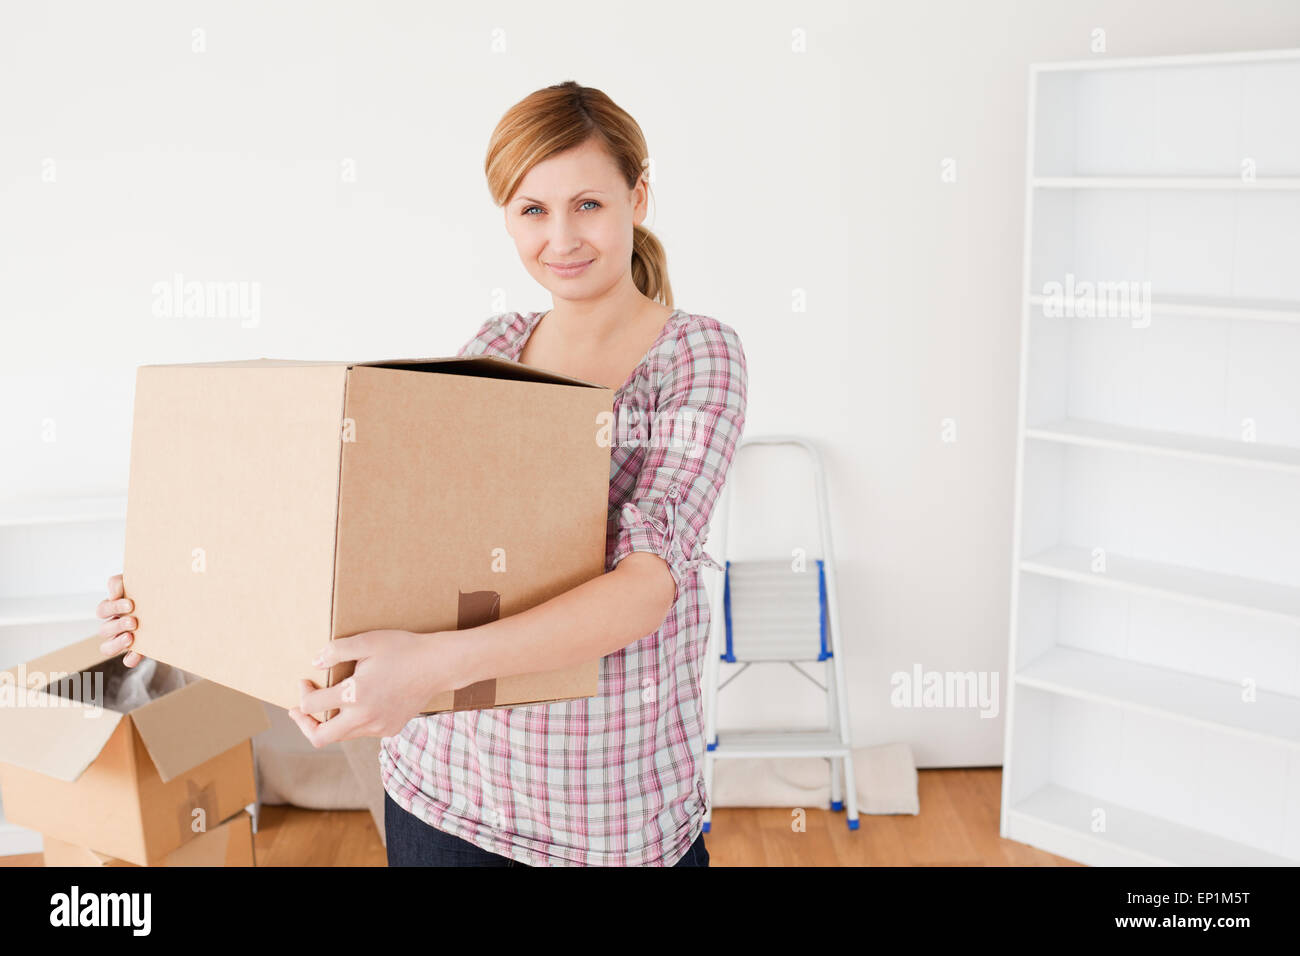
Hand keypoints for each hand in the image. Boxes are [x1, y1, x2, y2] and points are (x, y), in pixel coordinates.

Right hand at [97, 573, 144, 666]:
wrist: (177, 602)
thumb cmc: (153, 589)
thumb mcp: (139, 580)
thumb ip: (121, 582)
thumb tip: (114, 592)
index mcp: (114, 608)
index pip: (103, 610)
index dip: (113, 608)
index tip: (131, 604)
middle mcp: (115, 625)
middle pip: (104, 629)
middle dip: (117, 625)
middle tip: (134, 621)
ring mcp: (124, 638)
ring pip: (107, 647)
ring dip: (116, 643)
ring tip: (130, 637)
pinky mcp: (137, 650)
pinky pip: (127, 659)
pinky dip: (129, 659)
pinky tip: (134, 656)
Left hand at [287, 628, 465, 745]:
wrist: (438, 665)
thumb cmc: (403, 649)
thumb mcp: (367, 641)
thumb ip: (336, 651)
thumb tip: (314, 663)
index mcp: (355, 695)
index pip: (311, 705)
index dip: (302, 693)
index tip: (305, 681)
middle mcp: (364, 717)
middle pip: (320, 736)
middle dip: (305, 724)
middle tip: (299, 710)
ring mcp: (378, 727)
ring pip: (342, 736)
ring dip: (329, 722)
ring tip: (328, 705)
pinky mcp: (390, 729)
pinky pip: (362, 732)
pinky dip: (352, 722)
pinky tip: (357, 704)